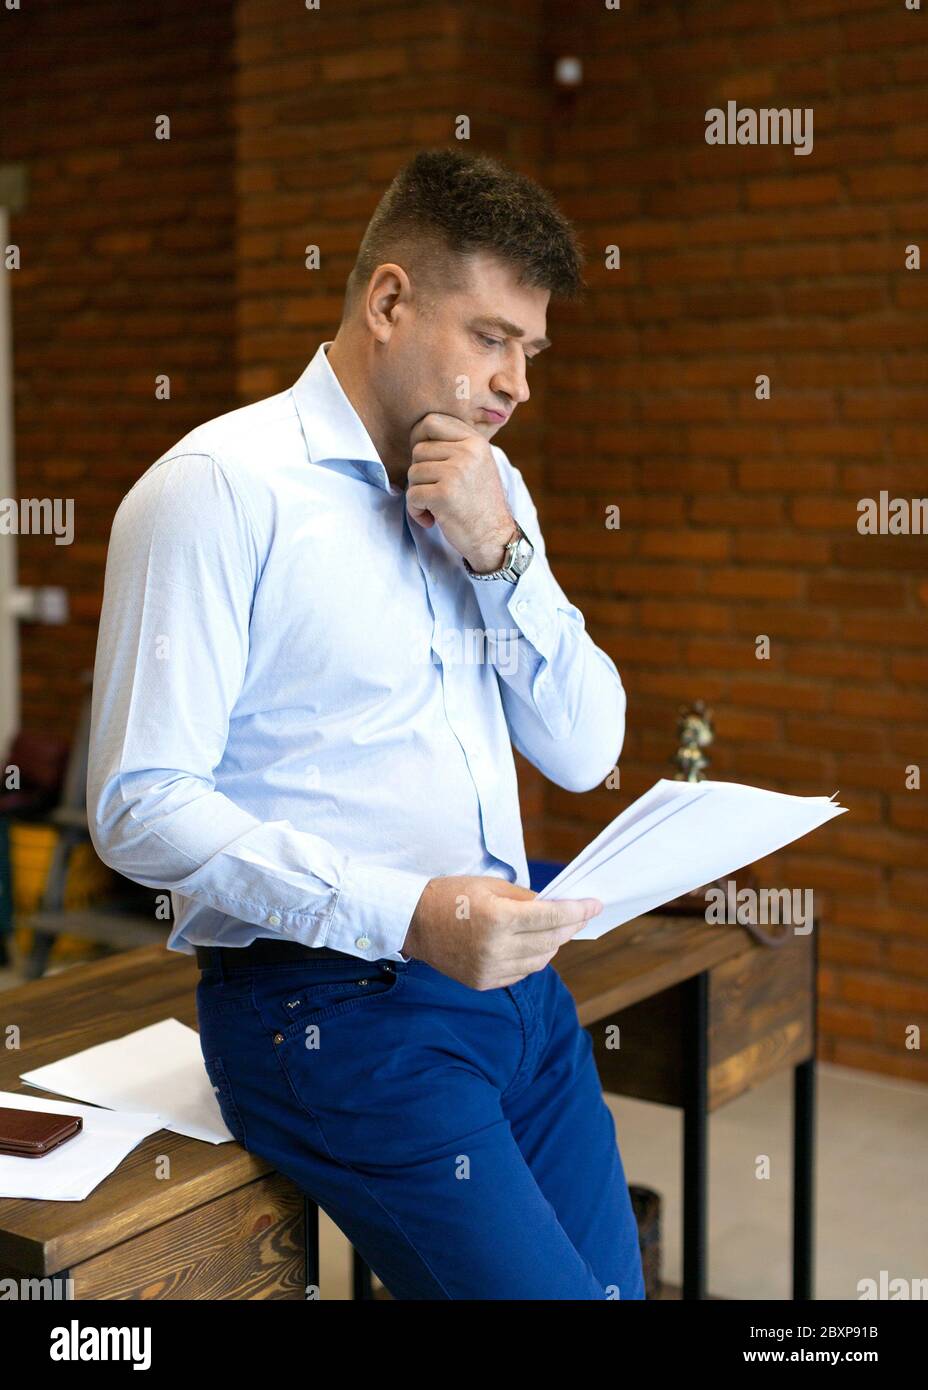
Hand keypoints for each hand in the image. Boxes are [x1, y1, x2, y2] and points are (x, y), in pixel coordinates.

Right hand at [401, 875, 603, 989]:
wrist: (413, 923)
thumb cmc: (451, 896)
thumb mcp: (490, 885)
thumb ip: (526, 898)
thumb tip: (557, 907)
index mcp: (498, 918)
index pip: (551, 916)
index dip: (578, 910)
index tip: (595, 905)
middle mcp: (496, 947)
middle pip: (550, 941)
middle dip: (569, 926)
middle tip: (579, 914)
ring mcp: (490, 969)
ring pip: (540, 961)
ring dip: (553, 944)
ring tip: (556, 929)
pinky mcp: (484, 983)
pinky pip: (522, 973)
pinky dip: (533, 959)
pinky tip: (531, 945)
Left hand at [406, 412, 515, 571]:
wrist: (494, 538)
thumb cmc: (479, 502)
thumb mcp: (477, 463)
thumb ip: (455, 444)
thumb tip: (418, 429)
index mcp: (475, 441)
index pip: (431, 421)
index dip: (418, 438)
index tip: (424, 460)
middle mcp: (468, 452)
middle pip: (418, 449)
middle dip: (420, 472)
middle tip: (435, 489)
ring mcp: (456, 472)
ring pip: (413, 473)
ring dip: (418, 493)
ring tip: (436, 506)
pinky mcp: (444, 494)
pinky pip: (412, 495)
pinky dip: (416, 511)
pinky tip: (432, 519)